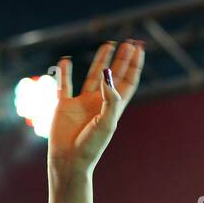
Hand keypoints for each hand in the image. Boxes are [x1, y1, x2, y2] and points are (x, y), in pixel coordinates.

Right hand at [48, 39, 145, 178]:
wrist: (69, 160)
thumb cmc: (91, 147)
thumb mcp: (106, 124)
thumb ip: (110, 100)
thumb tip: (109, 76)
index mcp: (113, 108)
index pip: (127, 82)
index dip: (134, 66)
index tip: (138, 49)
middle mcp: (100, 103)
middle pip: (114, 75)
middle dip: (122, 59)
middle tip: (129, 42)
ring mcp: (82, 103)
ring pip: (94, 76)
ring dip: (101, 60)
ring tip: (108, 44)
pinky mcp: (64, 105)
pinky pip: (64, 85)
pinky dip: (65, 72)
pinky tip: (66, 61)